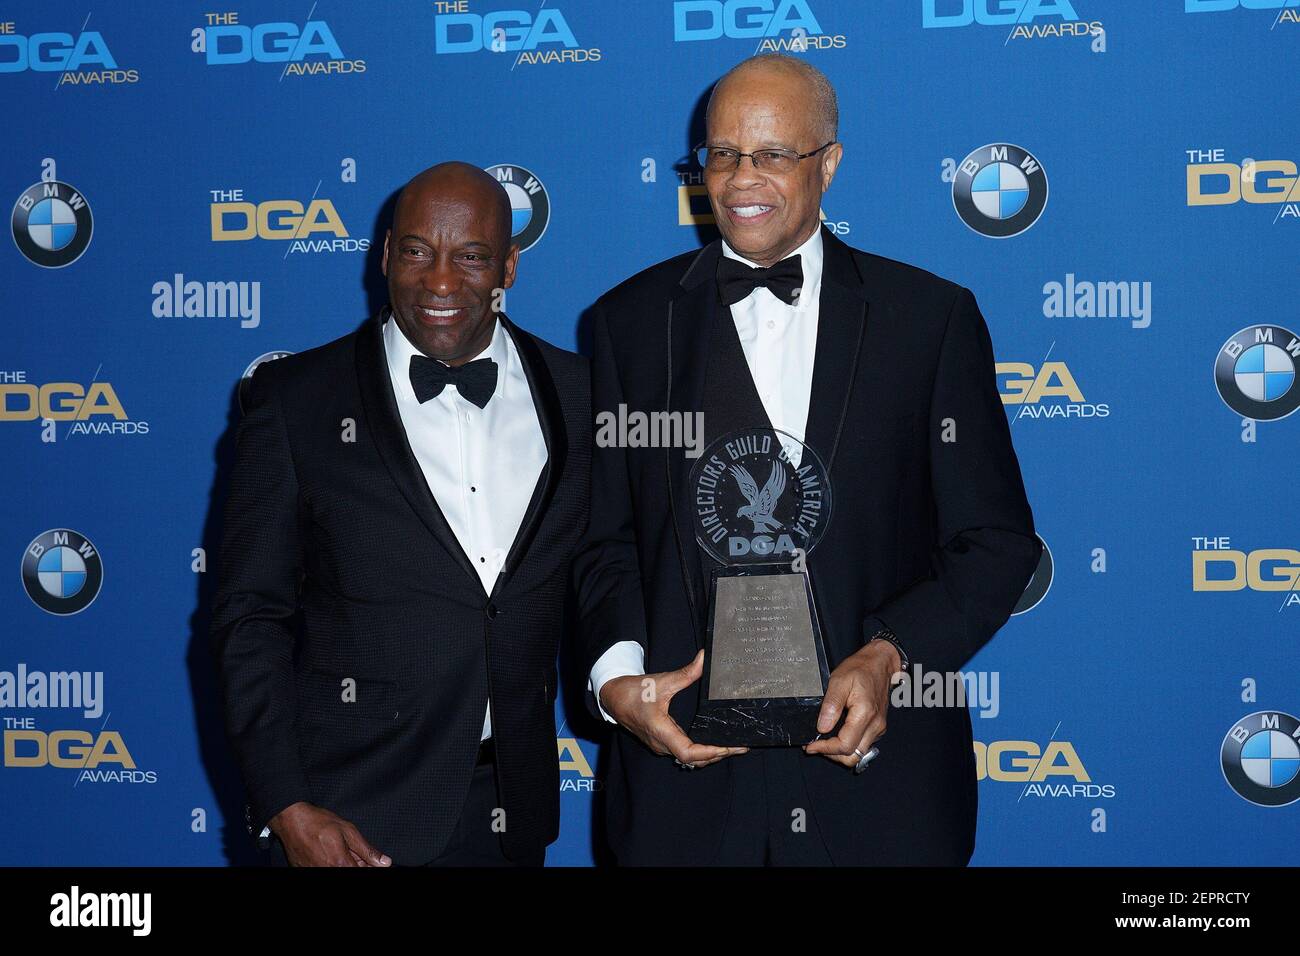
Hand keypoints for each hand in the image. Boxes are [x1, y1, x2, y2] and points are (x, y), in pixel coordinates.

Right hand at [270, 802, 391, 866]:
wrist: (291, 821)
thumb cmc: (319, 822)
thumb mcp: (348, 831)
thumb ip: (367, 850)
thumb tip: (385, 862)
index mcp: (340, 864)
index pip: (363, 872)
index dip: (368, 865)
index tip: (370, 860)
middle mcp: (327, 872)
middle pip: (350, 871)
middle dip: (355, 863)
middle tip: (349, 850)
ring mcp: (315, 873)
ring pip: (336, 871)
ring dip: (342, 863)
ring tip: (336, 849)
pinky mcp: (305, 872)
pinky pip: (323, 869)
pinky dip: (329, 863)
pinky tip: (327, 852)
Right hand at [599, 650, 747, 767]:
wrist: (613, 697)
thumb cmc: (634, 691)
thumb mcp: (661, 681)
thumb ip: (686, 673)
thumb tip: (705, 658)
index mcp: (661, 731)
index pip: (688, 752)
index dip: (710, 752)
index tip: (729, 747)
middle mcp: (662, 744)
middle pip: (694, 759)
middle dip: (718, 754)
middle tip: (741, 746)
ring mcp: (661, 745)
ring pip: (689, 759)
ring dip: (710, 755)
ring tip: (733, 746)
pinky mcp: (662, 743)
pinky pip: (684, 753)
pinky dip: (701, 751)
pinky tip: (715, 743)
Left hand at [803, 640, 901, 767]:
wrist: (880, 663)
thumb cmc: (861, 669)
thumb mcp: (839, 681)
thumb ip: (830, 705)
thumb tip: (822, 727)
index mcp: (865, 714)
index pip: (845, 745)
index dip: (825, 749)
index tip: (811, 746)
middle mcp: (875, 725)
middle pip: (853, 756)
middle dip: (832, 754)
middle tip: (816, 745)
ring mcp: (878, 728)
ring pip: (858, 754)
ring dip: (840, 752)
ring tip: (824, 741)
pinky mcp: (878, 727)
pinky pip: (862, 744)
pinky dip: (848, 745)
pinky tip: (836, 734)